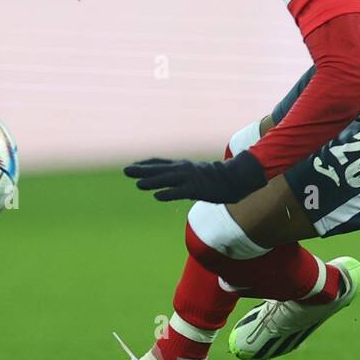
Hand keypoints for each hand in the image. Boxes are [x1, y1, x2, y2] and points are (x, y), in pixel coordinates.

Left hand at [124, 150, 265, 203]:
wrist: (233, 179)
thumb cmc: (213, 177)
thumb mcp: (194, 172)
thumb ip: (180, 175)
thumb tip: (166, 181)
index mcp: (182, 166)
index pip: (159, 163)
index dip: (145, 164)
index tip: (131, 166)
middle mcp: (183, 170)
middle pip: (159, 170)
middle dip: (142, 171)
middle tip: (126, 171)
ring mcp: (190, 179)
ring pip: (168, 179)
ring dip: (152, 181)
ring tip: (138, 184)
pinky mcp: (197, 189)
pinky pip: (180, 191)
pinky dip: (169, 193)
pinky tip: (158, 196)